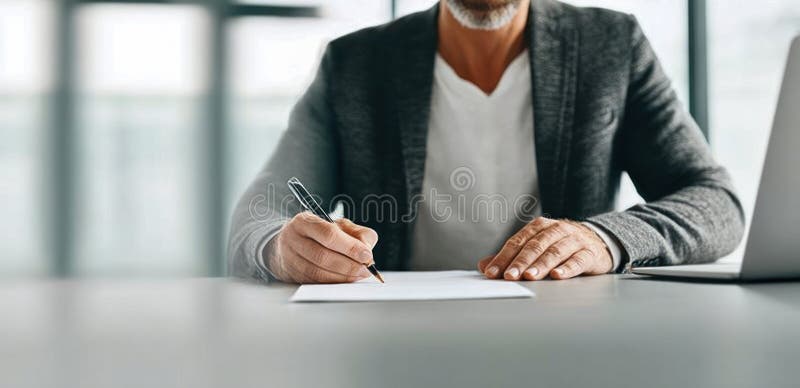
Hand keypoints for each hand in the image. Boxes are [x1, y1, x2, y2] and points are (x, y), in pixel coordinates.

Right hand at [266, 212, 377, 283]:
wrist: (290, 243)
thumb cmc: (319, 233)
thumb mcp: (338, 225)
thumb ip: (357, 233)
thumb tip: (367, 250)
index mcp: (304, 222)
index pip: (329, 235)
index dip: (350, 247)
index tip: (367, 255)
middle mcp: (293, 239)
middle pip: (322, 256)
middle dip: (349, 265)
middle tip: (366, 269)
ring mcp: (289, 259)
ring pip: (317, 273)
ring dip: (343, 277)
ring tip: (359, 275)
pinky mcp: (291, 275)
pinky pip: (314, 283)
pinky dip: (333, 283)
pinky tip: (345, 280)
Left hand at [478, 217, 611, 280]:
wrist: (597, 241)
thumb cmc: (560, 245)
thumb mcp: (535, 247)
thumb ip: (510, 257)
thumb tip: (484, 266)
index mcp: (539, 227)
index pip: (517, 242)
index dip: (503, 257)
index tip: (492, 272)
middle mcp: (556, 230)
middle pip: (535, 246)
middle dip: (520, 262)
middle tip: (509, 276)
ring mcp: (574, 240)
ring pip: (555, 252)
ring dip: (541, 265)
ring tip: (530, 276)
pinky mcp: (589, 253)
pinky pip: (578, 260)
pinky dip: (567, 268)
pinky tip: (557, 276)